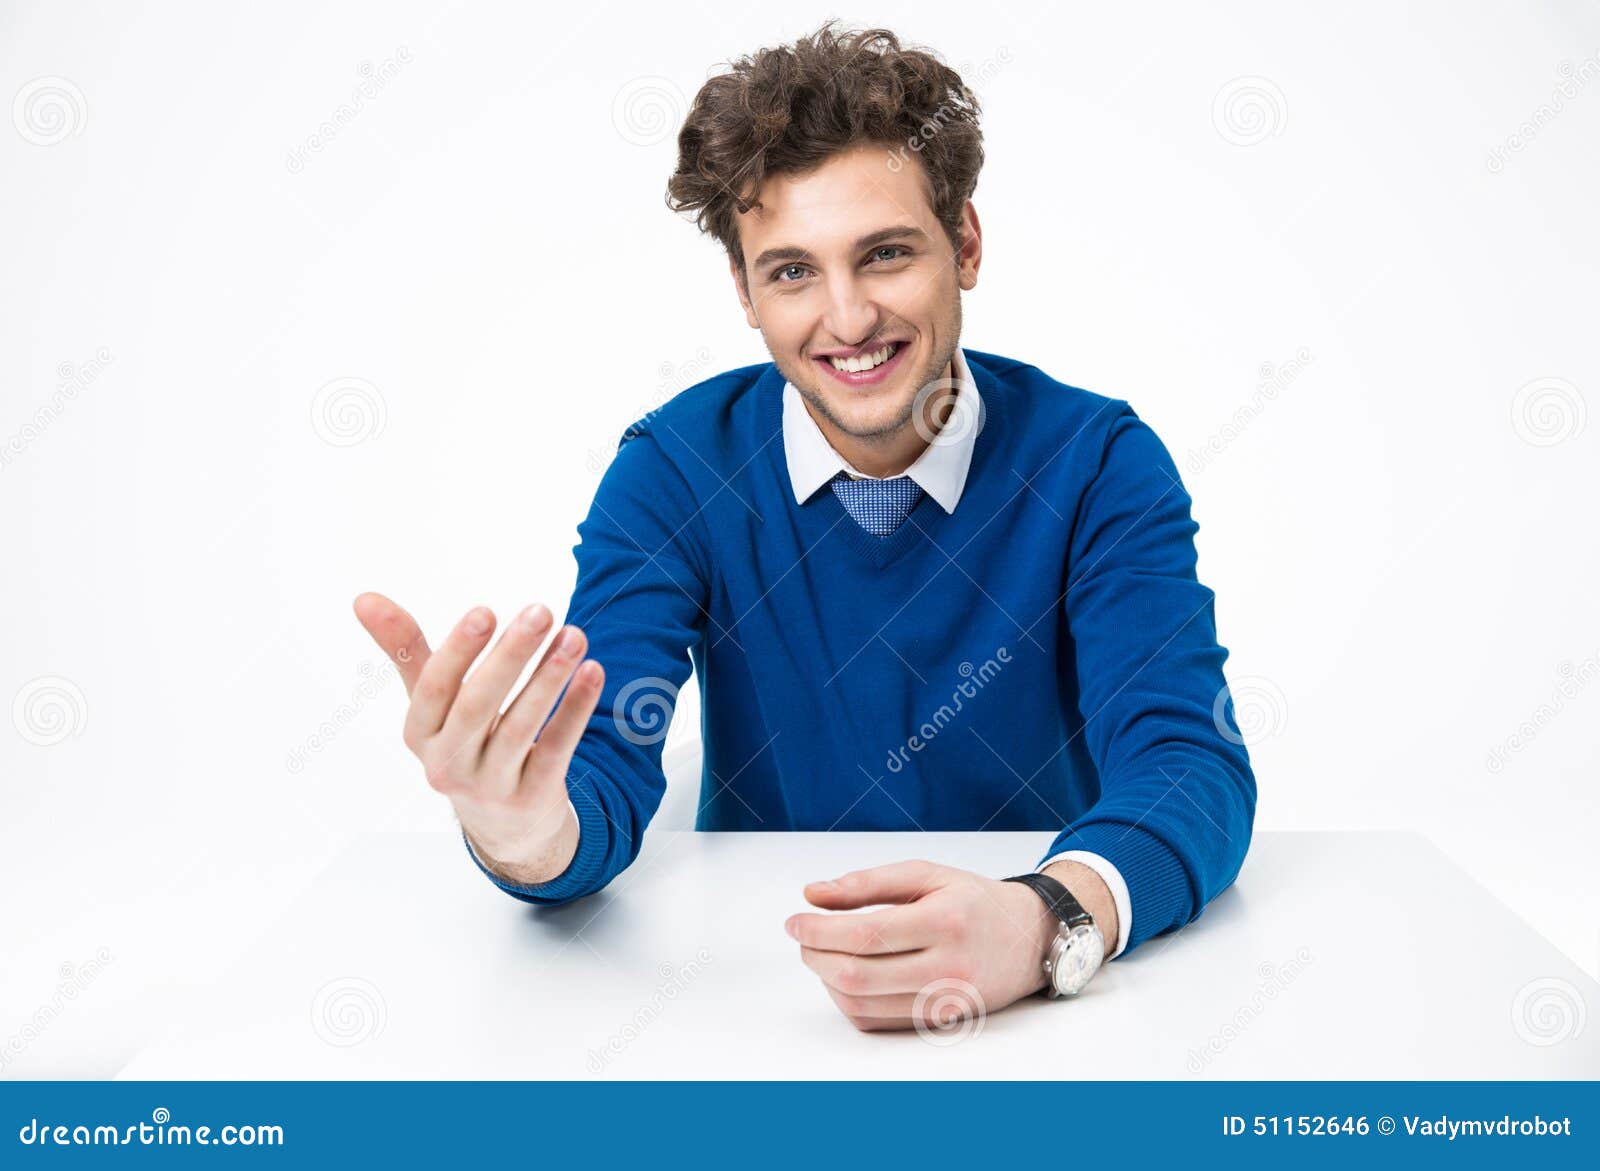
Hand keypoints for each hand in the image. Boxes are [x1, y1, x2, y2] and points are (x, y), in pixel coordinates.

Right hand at [352, 591, 604, 883]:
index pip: (434, 690)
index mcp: (420, 735)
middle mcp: (449, 765)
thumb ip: (404, 649)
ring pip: (520, 728)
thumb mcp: (431, 702)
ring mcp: (491, 786)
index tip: (485, 610)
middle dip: (510, 656)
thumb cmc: (463, 741)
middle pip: (478, 707)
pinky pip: (555, 749)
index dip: (458, 651)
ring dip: (549, 678)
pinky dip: (574, 710)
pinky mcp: (532, 797)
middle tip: (541, 611)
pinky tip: (592, 672)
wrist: (503, 824)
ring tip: (574, 634)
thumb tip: (363, 597)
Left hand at [784, 859, 1066, 1031]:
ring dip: (827, 978)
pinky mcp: (940, 1022)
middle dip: (815, 955)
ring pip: (862, 1004)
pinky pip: (877, 1020)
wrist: (1028, 938)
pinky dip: (848, 1000)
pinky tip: (847, 974)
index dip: (819, 931)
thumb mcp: (927, 874)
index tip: (794, 920)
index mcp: (944, 920)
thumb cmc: (973, 900)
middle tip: (803, 936)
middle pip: (858, 975)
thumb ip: (868, 882)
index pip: (866, 935)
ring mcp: (945, 1001)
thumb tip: (813, 894)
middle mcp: (948, 967)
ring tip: (822, 952)